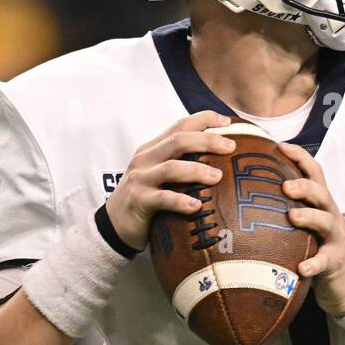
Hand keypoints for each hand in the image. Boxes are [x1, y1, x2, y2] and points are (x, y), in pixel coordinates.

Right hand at [105, 110, 237, 250]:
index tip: (227, 122)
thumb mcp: (160, 174)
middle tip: (230, 146)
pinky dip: (180, 201)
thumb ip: (182, 162)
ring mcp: (140, 179)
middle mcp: (146, 159)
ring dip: (196, 170)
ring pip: (171, 168)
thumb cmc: (147, 198)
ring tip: (218, 177)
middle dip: (206, 141)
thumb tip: (221, 158)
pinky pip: (162, 199)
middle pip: (178, 141)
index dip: (204, 119)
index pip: (180, 125)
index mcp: (153, 148)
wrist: (114, 225)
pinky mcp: (138, 201)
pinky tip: (197, 206)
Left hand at [278, 141, 344, 316]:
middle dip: (304, 186)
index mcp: (320, 200)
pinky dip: (313, 264)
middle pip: (321, 193)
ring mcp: (334, 236)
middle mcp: (329, 213)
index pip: (313, 171)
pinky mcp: (334, 260)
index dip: (299, 156)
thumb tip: (239, 188)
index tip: (280, 145)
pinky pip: (324, 261)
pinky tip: (301, 268)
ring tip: (292, 216)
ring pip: (325, 222)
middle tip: (285, 186)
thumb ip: (283, 202)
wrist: (343, 275)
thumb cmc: (314, 240)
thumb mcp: (304, 217)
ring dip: (309, 216)